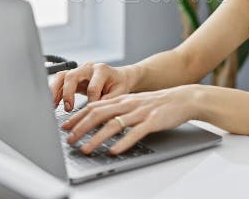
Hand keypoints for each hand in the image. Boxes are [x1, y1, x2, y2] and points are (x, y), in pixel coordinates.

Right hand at [50, 62, 132, 110]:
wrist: (118, 78)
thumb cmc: (119, 85)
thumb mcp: (120, 92)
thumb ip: (109, 100)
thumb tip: (97, 110)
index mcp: (102, 70)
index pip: (92, 87)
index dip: (91, 101)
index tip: (91, 112)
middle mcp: (88, 67)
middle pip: (72, 76)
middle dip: (68, 93)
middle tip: (68, 108)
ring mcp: (79, 70)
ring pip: (62, 76)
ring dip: (55, 91)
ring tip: (53, 105)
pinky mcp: (73, 76)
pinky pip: (59, 81)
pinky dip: (54, 92)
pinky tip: (53, 104)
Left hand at [61, 85, 200, 154]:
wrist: (184, 98)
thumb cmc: (159, 103)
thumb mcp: (135, 102)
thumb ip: (118, 108)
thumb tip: (98, 118)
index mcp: (122, 98)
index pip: (94, 105)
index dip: (77, 115)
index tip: (65, 126)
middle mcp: (128, 104)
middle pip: (99, 114)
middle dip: (81, 127)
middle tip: (69, 139)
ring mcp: (140, 112)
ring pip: (113, 124)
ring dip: (97, 138)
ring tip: (86, 149)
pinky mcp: (152, 121)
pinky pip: (135, 133)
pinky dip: (123, 142)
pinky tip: (114, 150)